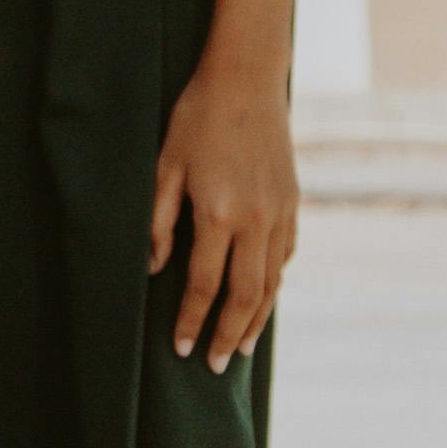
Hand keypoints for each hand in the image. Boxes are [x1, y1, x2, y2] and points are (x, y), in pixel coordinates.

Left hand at [147, 40, 296, 368]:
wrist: (247, 81)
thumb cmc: (196, 119)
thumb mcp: (164, 166)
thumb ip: (158, 221)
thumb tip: (153, 270)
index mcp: (219, 214)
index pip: (205, 286)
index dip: (193, 321)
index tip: (182, 348)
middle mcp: (256, 221)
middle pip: (245, 296)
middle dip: (230, 335)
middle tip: (217, 366)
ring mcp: (280, 214)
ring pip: (271, 283)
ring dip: (257, 320)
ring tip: (244, 349)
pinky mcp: (293, 204)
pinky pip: (285, 257)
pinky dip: (273, 284)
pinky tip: (262, 298)